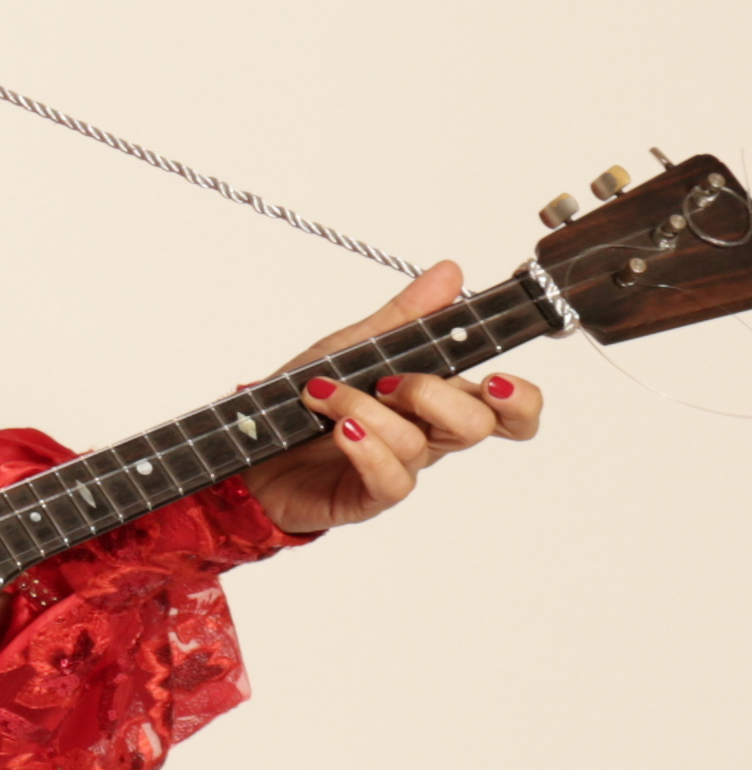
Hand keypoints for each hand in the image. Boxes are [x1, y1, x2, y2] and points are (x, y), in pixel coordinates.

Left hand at [243, 260, 544, 532]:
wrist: (250, 447)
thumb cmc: (304, 401)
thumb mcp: (351, 347)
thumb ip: (403, 316)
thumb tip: (450, 273)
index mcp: (437, 399)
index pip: (507, 407)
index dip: (519, 398)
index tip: (496, 378)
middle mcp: (427, 435)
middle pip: (478, 424)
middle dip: (435, 393)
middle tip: (387, 381)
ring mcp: (400, 467)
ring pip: (420, 444)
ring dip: (366, 409)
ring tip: (323, 395)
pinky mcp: (368, 496)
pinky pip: (391, 480)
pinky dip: (367, 449)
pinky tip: (343, 431)